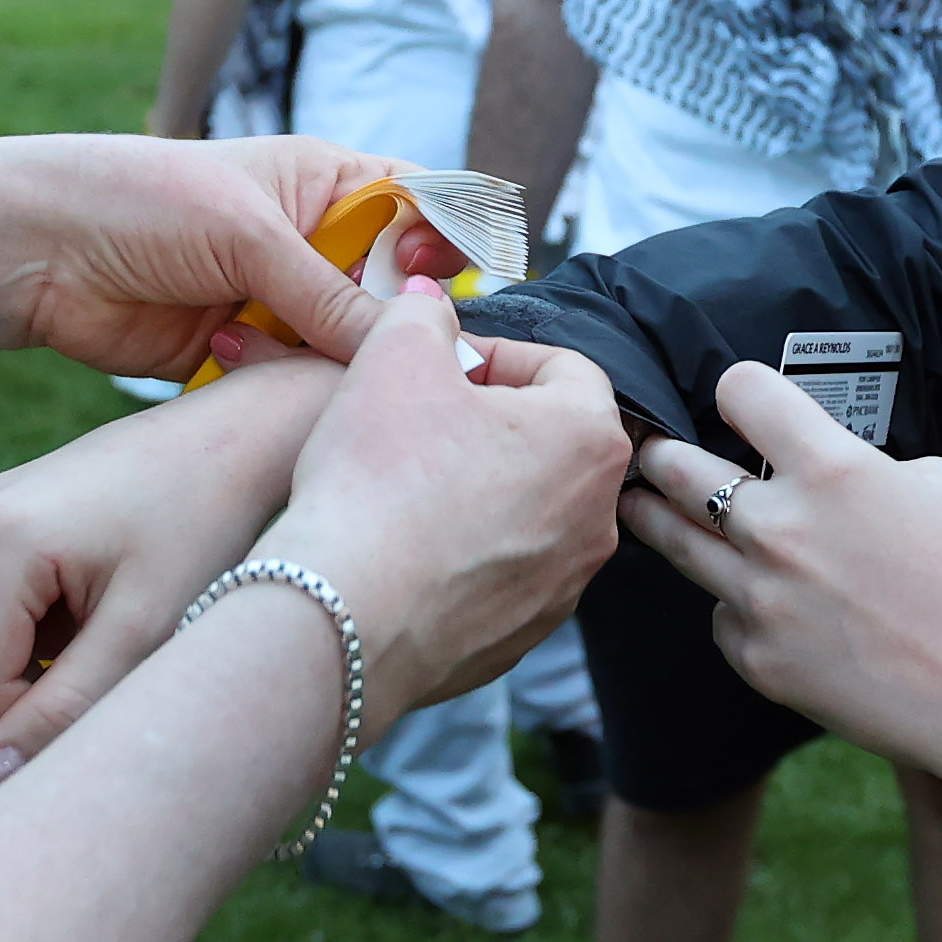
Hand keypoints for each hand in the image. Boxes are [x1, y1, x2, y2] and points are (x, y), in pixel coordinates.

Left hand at [0, 134, 449, 380]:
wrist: (30, 255)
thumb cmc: (136, 201)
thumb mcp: (248, 234)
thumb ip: (333, 293)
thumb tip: (414, 345)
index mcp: (329, 183)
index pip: (426, 207)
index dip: (451, 246)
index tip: (446, 286)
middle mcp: (315, 244)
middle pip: (400, 293)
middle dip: (406, 327)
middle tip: (412, 364)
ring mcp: (280, 304)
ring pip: (351, 350)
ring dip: (349, 371)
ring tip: (351, 392)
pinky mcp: (244, 356)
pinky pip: (297, 387)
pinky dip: (299, 400)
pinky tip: (297, 412)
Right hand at [0, 359, 336, 785]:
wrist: (241, 437)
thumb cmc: (212, 526)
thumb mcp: (147, 628)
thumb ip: (67, 708)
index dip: (26, 730)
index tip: (105, 717)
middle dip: (20, 706)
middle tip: (111, 688)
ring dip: (27, 674)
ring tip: (111, 645)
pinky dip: (31, 641)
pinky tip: (97, 617)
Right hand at [263, 290, 632, 720]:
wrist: (345, 618)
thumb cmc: (379, 478)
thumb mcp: (394, 354)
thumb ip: (423, 312)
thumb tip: (430, 304)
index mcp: (589, 438)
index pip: (562, 366)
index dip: (495, 353)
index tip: (439, 364)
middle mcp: (597, 518)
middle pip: (548, 441)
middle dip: (487, 421)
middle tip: (416, 418)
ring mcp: (563, 586)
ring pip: (525, 510)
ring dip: (476, 488)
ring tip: (404, 485)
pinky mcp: (522, 637)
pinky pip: (498, 574)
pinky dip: (461, 553)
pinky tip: (403, 548)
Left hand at [620, 362, 941, 776]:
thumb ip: (865, 468)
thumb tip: (828, 475)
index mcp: (832, 468)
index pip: (744, 392)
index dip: (740, 389)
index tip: (736, 398)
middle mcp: (780, 528)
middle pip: (678, 469)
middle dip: (660, 454)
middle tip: (649, 451)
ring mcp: (761, 600)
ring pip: (675, 544)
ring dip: (655, 518)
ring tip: (637, 505)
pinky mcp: (759, 662)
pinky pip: (722, 619)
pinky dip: (733, 607)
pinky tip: (756, 603)